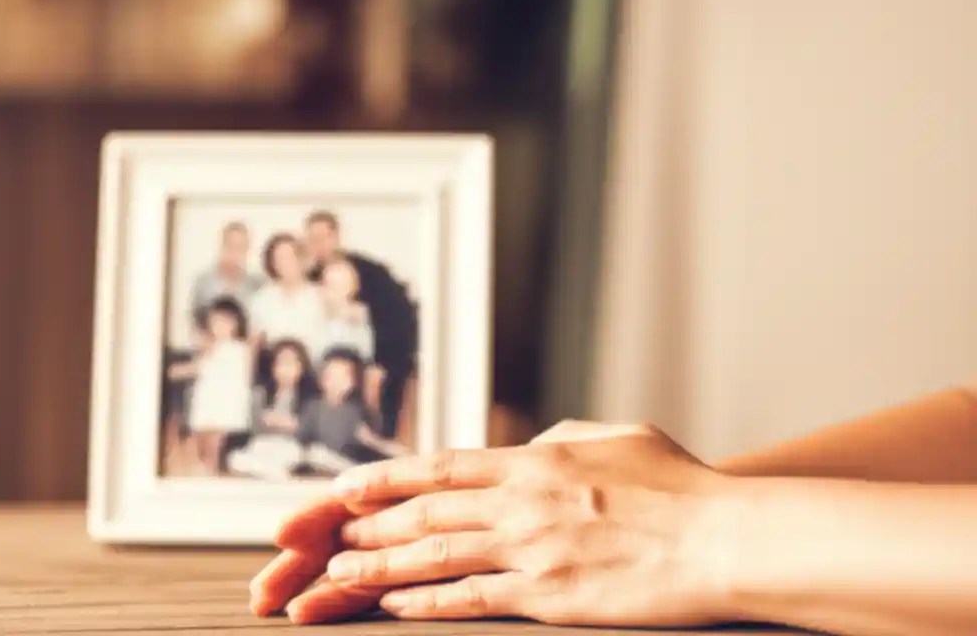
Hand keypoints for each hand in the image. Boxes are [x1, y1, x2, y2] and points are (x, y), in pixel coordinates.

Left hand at [250, 421, 736, 626]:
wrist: (726, 540)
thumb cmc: (681, 486)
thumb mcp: (617, 438)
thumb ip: (563, 437)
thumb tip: (530, 441)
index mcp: (535, 460)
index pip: (440, 465)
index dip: (386, 476)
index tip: (345, 486)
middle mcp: (522, 501)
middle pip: (424, 511)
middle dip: (365, 524)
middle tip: (320, 537)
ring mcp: (532, 550)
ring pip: (435, 555)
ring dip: (378, 566)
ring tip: (336, 576)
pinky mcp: (550, 598)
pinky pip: (472, 600)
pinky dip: (426, 603)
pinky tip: (394, 608)